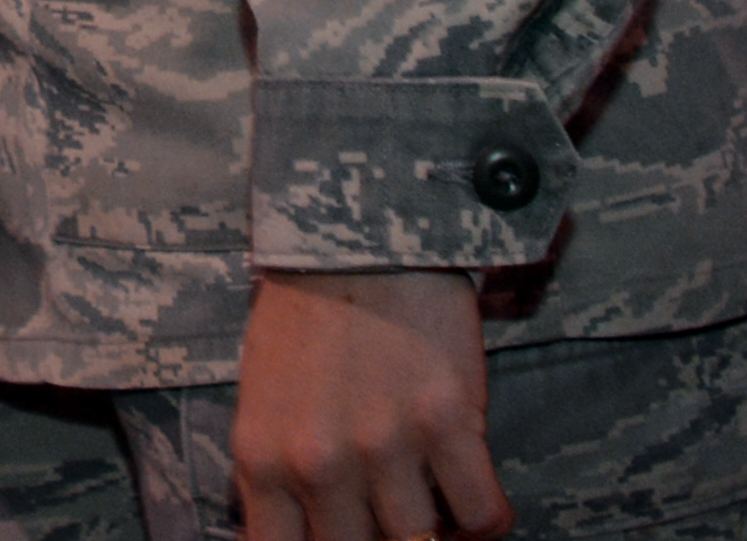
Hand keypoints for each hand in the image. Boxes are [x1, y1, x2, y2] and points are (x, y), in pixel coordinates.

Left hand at [232, 270, 508, 540]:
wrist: (352, 236)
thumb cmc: (302, 318)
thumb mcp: (263, 399)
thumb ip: (276, 473)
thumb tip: (300, 534)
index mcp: (262, 458)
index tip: (339, 540)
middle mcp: (319, 463)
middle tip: (386, 514)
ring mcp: (385, 446)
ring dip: (433, 532)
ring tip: (430, 499)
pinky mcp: (447, 422)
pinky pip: (484, 515)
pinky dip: (483, 516)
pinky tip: (468, 488)